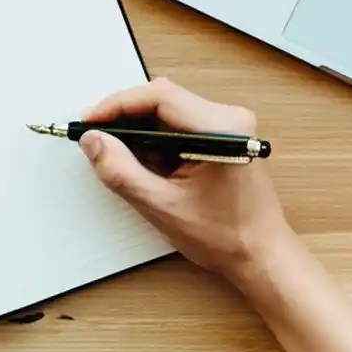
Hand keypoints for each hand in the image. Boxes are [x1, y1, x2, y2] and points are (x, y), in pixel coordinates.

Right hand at [78, 78, 295, 288]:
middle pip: (162, 99)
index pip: (159, 96)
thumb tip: (93, 141)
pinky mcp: (223, 137)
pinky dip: (155, 142)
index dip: (117, 105)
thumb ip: (122, 171)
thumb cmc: (227, 237)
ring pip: (167, 112)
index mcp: (221, 129)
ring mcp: (228, 126)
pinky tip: (146, 166)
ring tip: (120, 160)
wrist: (262, 255)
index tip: (89, 121)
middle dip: (125, 119)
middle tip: (95, 140)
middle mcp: (229, 118)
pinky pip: (178, 126)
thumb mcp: (162, 206)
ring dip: (139, 132)